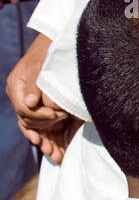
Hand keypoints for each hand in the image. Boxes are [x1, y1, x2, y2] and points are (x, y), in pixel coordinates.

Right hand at [6, 33, 79, 163]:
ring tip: (55, 156)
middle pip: (28, 122)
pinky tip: (54, 151)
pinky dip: (49, 138)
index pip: (24, 109)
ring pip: (35, 128)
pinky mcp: (43, 108)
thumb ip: (35, 84)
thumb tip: (29, 103)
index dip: (39, 116)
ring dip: (45, 143)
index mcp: (16, 86)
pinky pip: (43, 127)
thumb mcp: (42, 65)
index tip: (57, 117)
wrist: (60, 43)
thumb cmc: (50, 52)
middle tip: (54, 147)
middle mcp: (21, 97)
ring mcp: (31, 103)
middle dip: (42, 135)